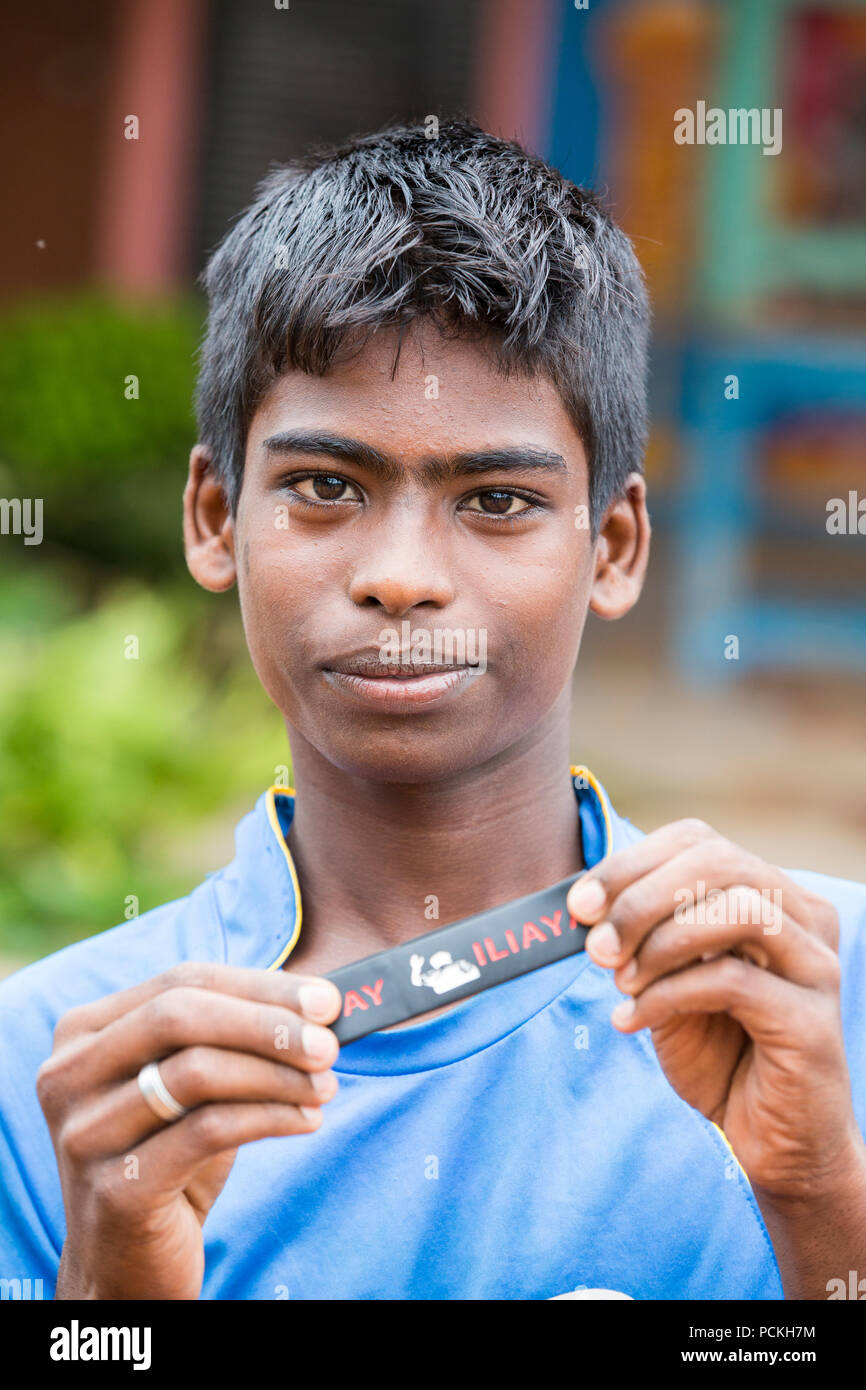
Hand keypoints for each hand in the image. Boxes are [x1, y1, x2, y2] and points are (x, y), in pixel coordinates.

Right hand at [37, 962, 341, 1299]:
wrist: (125, 1265)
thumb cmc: (169, 1159)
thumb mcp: (191, 1088)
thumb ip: (231, 1037)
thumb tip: (318, 1000)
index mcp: (83, 1032)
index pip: (182, 981)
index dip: (260, 986)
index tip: (326, 999)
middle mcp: (67, 1074)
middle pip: (180, 1014)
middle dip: (267, 1023)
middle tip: (329, 1042)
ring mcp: (84, 1133)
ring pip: (196, 1071)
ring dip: (276, 1073)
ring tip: (326, 1085)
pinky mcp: (115, 1188)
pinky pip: (207, 1131)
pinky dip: (269, 1117)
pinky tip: (308, 1121)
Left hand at [566, 819, 865, 1201]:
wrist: (776, 1144)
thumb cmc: (722, 1056)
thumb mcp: (669, 983)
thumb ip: (643, 940)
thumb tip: (587, 905)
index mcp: (772, 896)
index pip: (700, 842)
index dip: (632, 863)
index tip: (580, 904)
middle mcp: (804, 919)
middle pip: (719, 862)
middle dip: (641, 898)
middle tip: (597, 946)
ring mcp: (815, 967)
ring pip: (736, 909)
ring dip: (660, 942)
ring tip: (620, 982)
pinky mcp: (812, 1021)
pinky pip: (732, 980)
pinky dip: (669, 994)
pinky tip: (634, 1019)